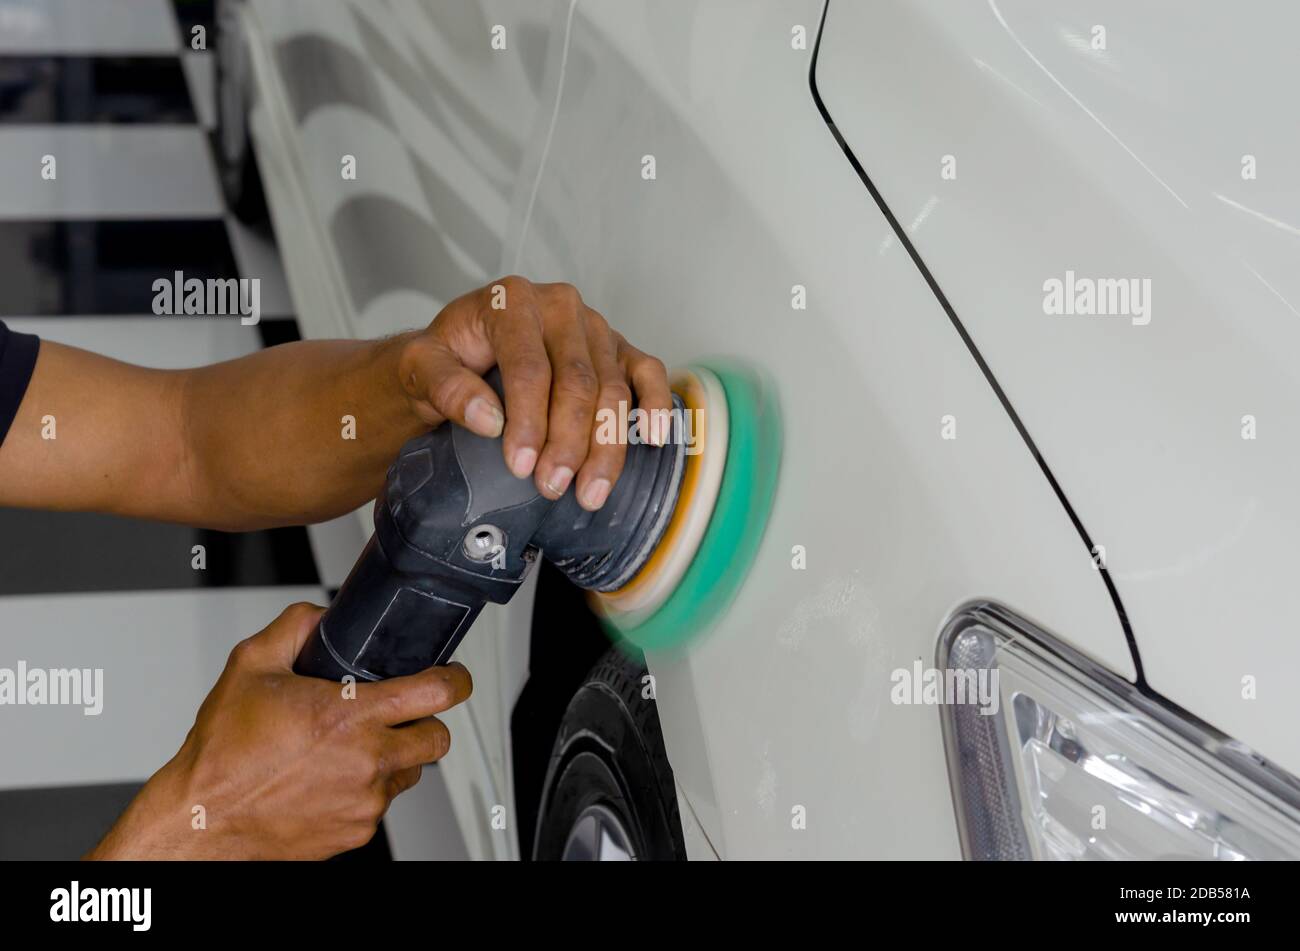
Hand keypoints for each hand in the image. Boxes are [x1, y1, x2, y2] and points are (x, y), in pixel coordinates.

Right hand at [88, 603, 471, 859]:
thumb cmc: (222, 753)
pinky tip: (331, 778)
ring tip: (351, 748)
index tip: (452, 676)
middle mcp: (366, 761)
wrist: (200, 820)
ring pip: (410, 772)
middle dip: (426, 721)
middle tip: (400, 714)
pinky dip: (367, 789)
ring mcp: (365, 801)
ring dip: (394, 757)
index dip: (455, 679)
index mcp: (349, 716)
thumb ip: (295, 627)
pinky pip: (381, 804)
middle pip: (438, 738)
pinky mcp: (356, 832)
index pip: (437, 693)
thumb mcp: (250, 666)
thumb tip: (324, 616)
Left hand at [396, 276, 672, 510]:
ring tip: (589, 491)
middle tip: (552, 486)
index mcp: (512, 301)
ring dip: (606, 445)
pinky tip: (653, 439)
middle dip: (569, 442)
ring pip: (613, 387)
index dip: (528, 421)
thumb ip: (445, 386)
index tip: (520, 466)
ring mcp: (593, 326)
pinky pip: (647, 371)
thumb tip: (489, 420)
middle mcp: (559, 306)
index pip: (530, 367)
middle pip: (578, 381)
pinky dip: (656, 405)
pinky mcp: (616, 347)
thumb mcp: (419, 368)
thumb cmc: (441, 359)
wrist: (458, 352)